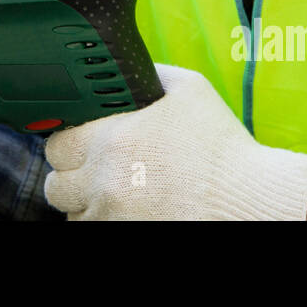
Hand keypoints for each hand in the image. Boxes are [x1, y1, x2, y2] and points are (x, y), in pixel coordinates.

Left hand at [43, 63, 306, 219]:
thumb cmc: (222, 148)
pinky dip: (106, 221)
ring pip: (74, 215)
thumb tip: (125, 69)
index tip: (82, 143)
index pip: (56, 145)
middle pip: (57, 186)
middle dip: (73, 176)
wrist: (250, 202)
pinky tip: (129, 209)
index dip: (68, 143)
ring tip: (117, 191)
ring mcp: (114, 218)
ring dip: (88, 203)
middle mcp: (105, 184)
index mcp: (113, 141)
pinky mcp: (126, 237)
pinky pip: (96, 231)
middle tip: (96, 170)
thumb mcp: (189, 90)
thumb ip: (149, 74)